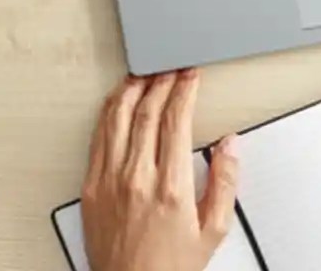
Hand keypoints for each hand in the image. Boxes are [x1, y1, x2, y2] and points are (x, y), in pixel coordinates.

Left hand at [81, 70, 239, 270]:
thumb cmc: (169, 266)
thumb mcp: (213, 230)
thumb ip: (225, 182)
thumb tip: (230, 146)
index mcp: (170, 187)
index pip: (176, 121)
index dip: (184, 91)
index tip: (190, 77)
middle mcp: (136, 179)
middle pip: (146, 113)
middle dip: (160, 82)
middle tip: (170, 68)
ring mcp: (108, 181)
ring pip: (116, 120)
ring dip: (131, 91)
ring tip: (142, 75)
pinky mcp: (90, 188)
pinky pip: (97, 139)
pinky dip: (108, 114)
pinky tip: (117, 104)